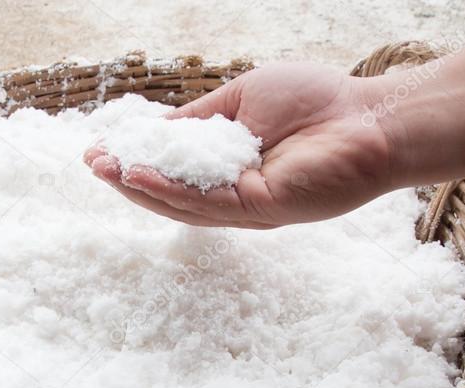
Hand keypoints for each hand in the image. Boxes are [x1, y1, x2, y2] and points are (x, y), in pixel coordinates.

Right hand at [83, 63, 394, 228]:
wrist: (372, 117)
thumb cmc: (318, 101)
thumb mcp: (241, 101)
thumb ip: (200, 120)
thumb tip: (156, 128)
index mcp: (231, 168)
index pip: (175, 171)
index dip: (138, 161)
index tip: (102, 148)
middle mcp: (235, 194)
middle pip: (171, 193)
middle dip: (129, 178)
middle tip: (93, 163)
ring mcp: (247, 206)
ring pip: (182, 203)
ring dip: (139, 186)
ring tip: (105, 169)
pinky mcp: (261, 208)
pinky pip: (205, 202)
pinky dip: (169, 189)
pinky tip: (138, 174)